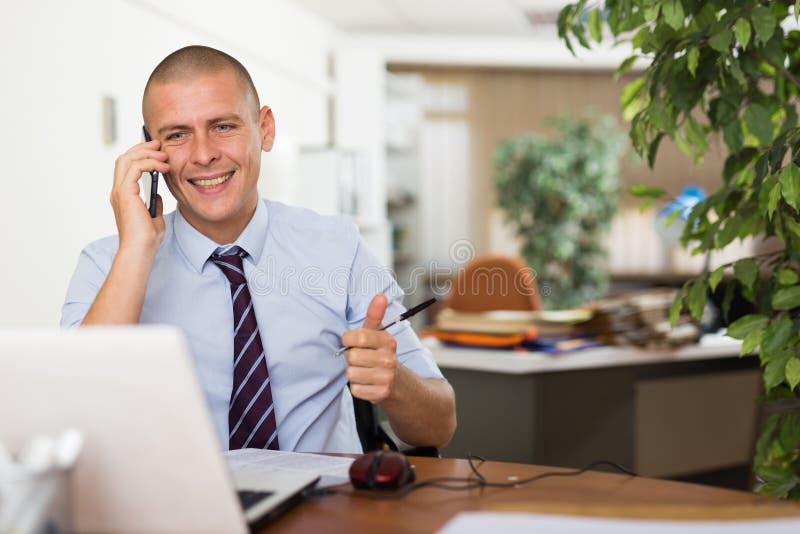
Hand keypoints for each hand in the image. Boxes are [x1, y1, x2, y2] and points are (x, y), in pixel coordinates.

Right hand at [111, 139, 169, 255]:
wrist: (141, 250)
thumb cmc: (147, 240)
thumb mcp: (154, 217)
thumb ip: (154, 204)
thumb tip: (157, 195)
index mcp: (123, 196)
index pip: (127, 167)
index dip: (141, 156)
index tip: (157, 152)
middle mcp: (118, 191)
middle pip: (124, 158)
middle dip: (142, 148)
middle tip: (159, 145)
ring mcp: (120, 191)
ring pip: (127, 159)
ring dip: (147, 153)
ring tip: (163, 154)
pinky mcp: (125, 193)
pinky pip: (135, 168)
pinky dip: (149, 163)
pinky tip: (163, 166)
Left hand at [342, 294, 398, 402]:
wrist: (400, 384)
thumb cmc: (381, 354)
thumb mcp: (379, 334)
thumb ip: (375, 315)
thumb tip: (380, 296)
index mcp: (387, 341)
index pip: (359, 337)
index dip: (348, 340)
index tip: (350, 341)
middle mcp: (389, 359)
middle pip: (352, 357)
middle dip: (351, 358)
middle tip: (361, 359)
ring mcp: (386, 377)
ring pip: (351, 374)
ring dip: (353, 373)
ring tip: (364, 371)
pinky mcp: (381, 394)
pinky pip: (355, 389)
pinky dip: (357, 387)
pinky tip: (367, 383)